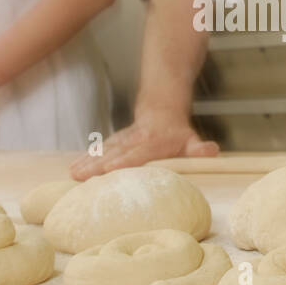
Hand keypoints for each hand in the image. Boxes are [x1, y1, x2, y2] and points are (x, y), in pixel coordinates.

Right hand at [69, 108, 218, 180]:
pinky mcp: (114, 141)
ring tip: (73, 175)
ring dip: (87, 162)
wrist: (161, 107)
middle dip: (96, 165)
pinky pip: (99, 150)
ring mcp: (122, 140)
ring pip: (103, 151)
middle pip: (114, 154)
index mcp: (153, 143)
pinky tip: (73, 169)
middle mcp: (134, 141)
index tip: (109, 169)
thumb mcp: (191, 139)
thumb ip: (199, 149)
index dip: (123, 162)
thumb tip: (212, 151)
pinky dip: (86, 158)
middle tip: (80, 177)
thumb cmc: (178, 132)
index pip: (137, 154)